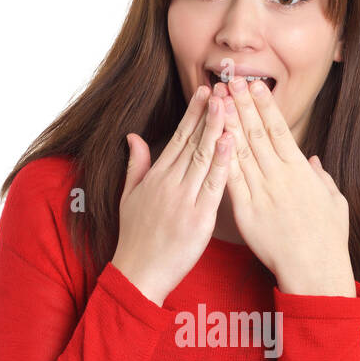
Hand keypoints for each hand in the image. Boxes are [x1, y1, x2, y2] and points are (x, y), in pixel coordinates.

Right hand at [112, 87, 230, 303]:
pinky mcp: (198, 219)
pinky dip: (223, 163)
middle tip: (223, 88)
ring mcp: (183, 200)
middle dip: (208, 114)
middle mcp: (169, 184)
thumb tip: (133, 136)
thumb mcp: (128, 197)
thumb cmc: (135, 238)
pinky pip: (213, 186)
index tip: (205, 93)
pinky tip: (231, 142)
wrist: (138, 273)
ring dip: (217, 130)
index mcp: (155, 177)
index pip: (177, 138)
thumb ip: (135, 165)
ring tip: (229, 104)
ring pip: (203, 158)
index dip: (193, 114)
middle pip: (192, 142)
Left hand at [220, 77, 355, 294]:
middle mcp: (280, 176)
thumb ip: (322, 179)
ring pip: (241, 150)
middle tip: (229, 79)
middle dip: (242, 104)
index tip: (255, 85)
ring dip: (227, 122)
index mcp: (300, 171)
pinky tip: (210, 138)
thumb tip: (313, 162)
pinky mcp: (246, 211)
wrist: (314, 269)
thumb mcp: (334, 202)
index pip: (279, 130)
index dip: (265, 106)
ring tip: (216, 100)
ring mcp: (262, 192)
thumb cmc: (328, 239)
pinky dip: (220, 157)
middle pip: (257, 132)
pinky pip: (230, 179)